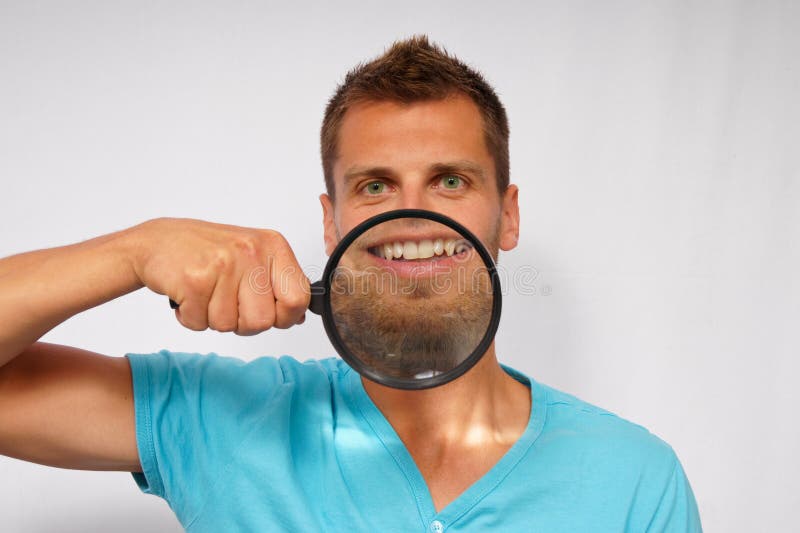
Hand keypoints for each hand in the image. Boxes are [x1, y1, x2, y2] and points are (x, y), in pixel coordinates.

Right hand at [128, 218, 309, 334]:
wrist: (157, 242)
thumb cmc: (206, 252)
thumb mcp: (252, 257)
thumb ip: (278, 284)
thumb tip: (299, 316)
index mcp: (272, 246)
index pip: (298, 298)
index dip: (284, 316)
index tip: (269, 313)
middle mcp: (251, 252)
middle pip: (263, 321)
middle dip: (243, 322)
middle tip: (226, 301)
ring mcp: (223, 265)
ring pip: (230, 326)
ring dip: (213, 319)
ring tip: (205, 293)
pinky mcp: (194, 280)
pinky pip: (201, 324)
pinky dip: (191, 318)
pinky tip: (189, 295)